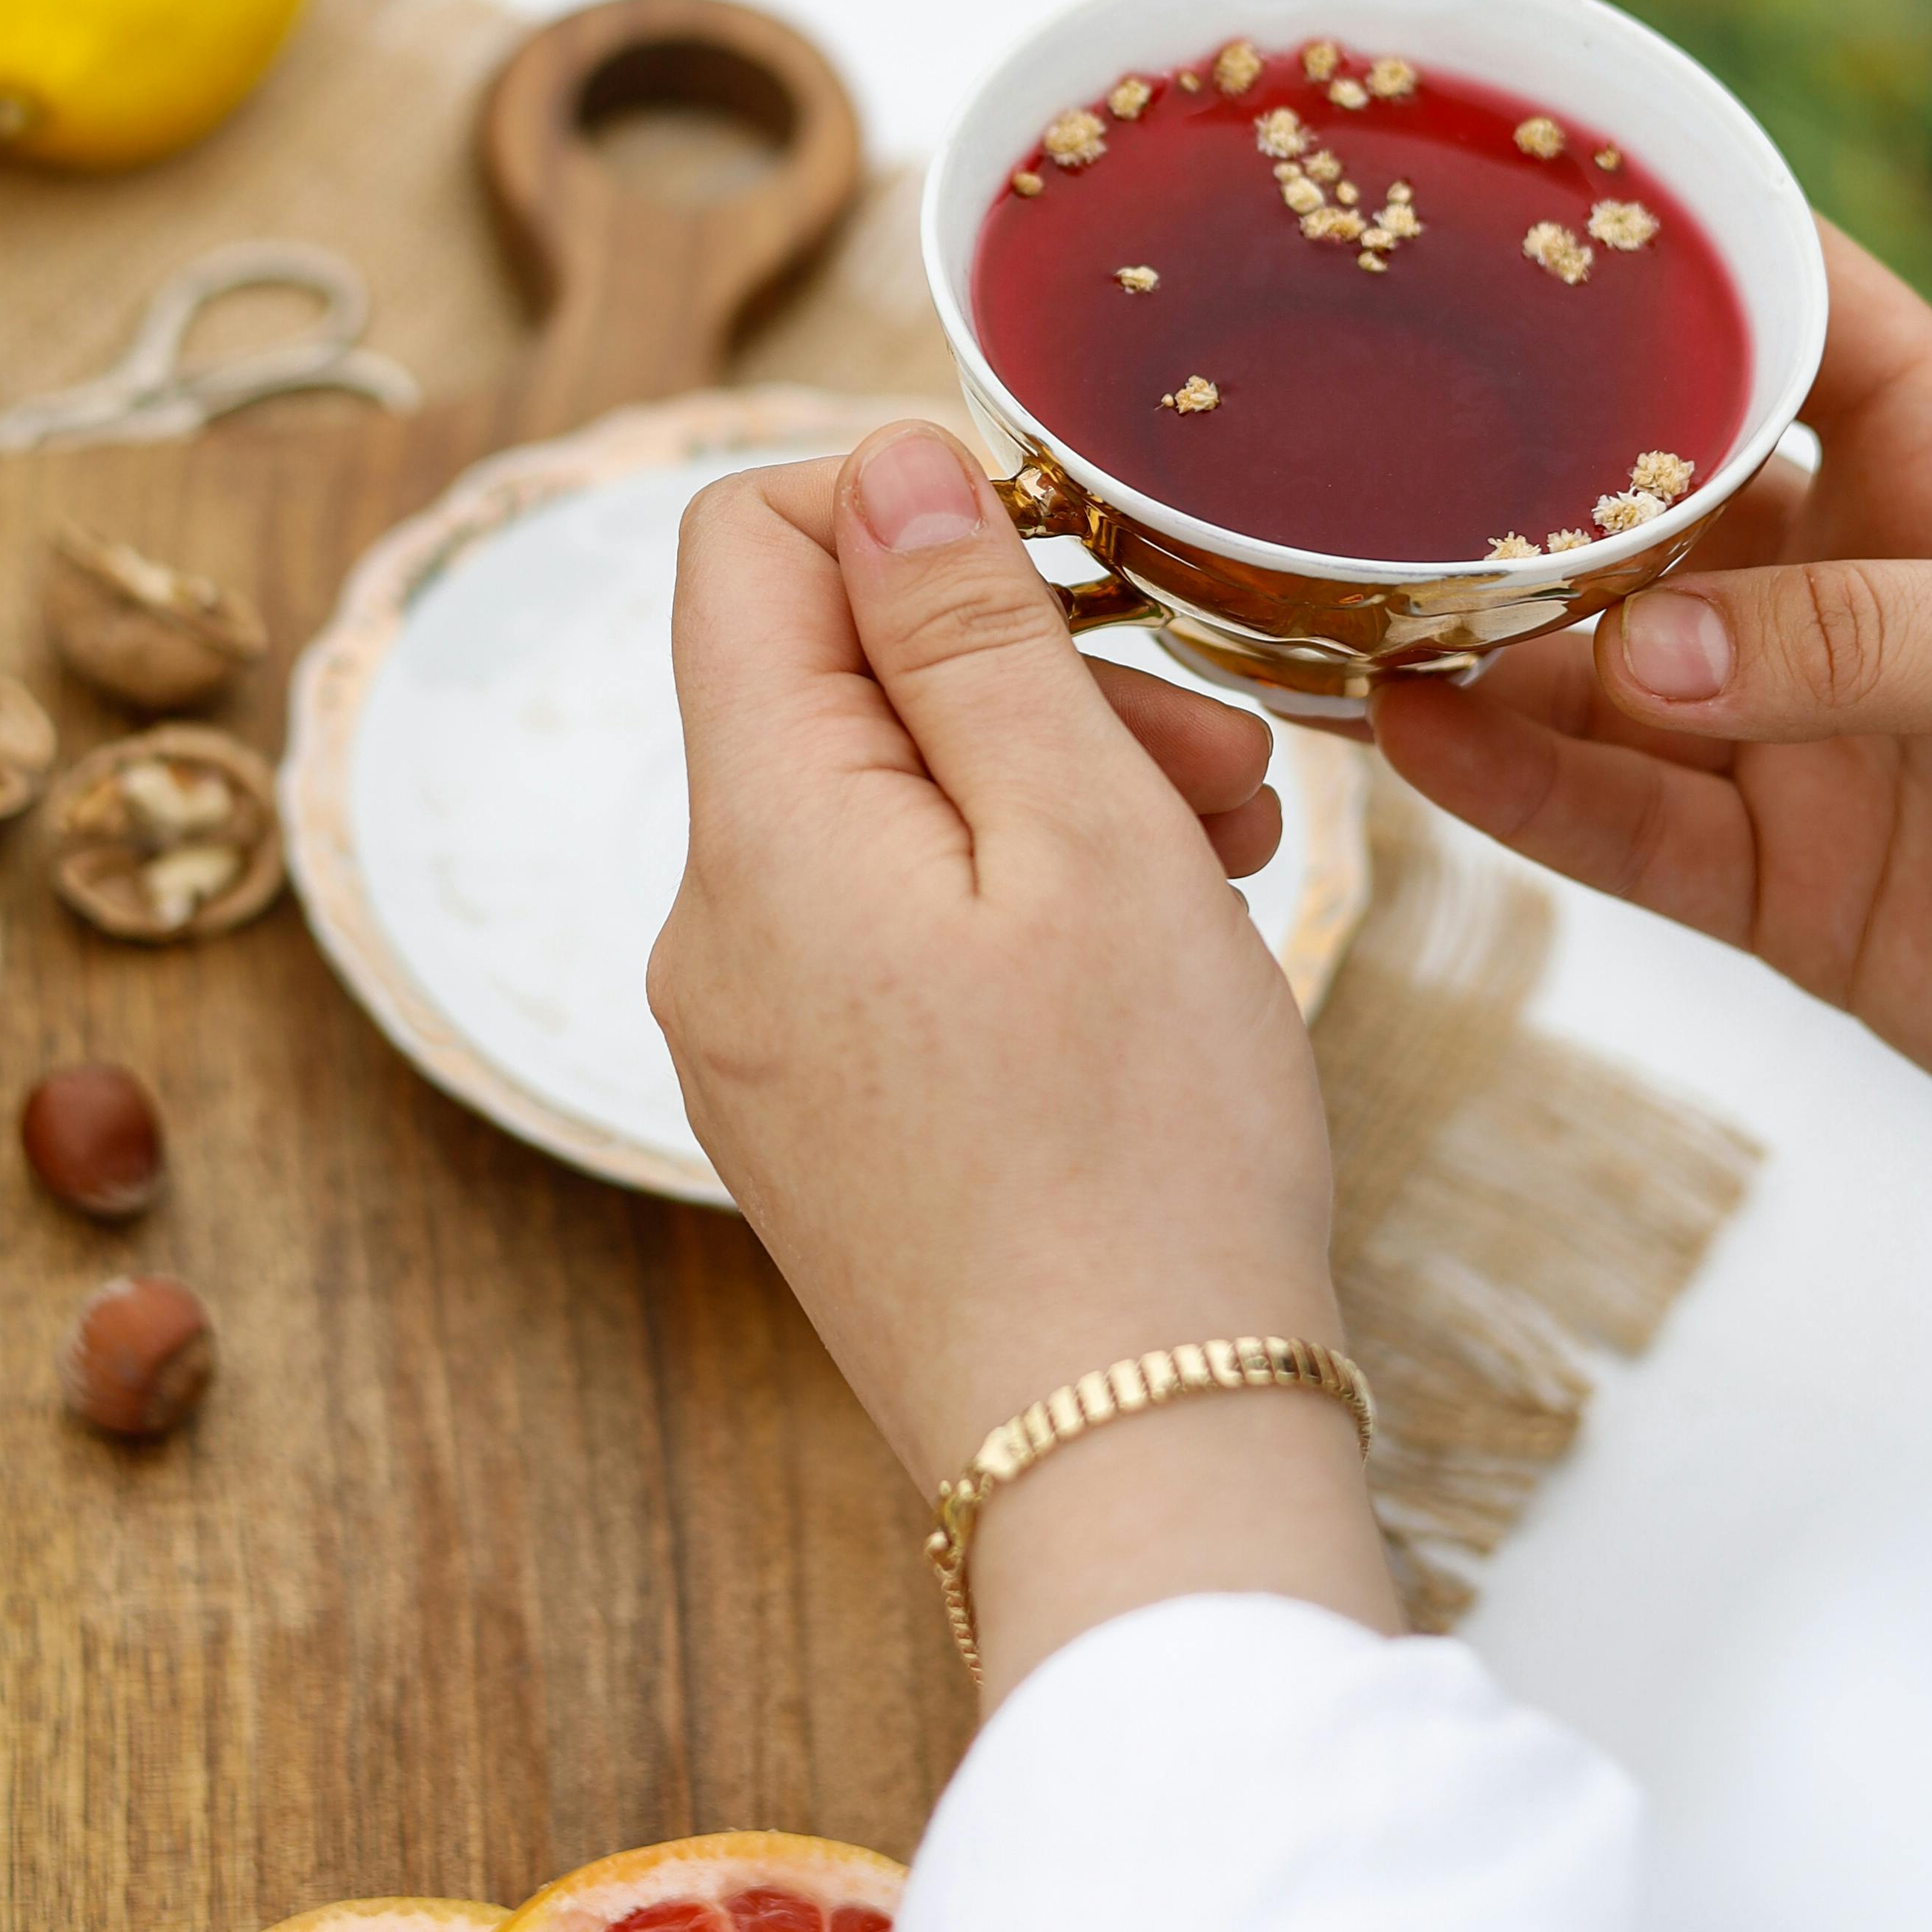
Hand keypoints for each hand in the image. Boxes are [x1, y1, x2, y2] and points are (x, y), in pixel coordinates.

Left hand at [652, 421, 1400, 1703]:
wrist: (1135, 1465)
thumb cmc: (1141, 1155)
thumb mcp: (1085, 835)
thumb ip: (967, 634)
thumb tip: (878, 466)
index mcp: (753, 839)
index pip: (739, 549)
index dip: (904, 512)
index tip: (1080, 569)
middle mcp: (709, 934)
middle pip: (829, 687)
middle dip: (1027, 672)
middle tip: (1222, 754)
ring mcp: (754, 1042)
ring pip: (884, 814)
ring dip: (1053, 788)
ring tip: (1222, 858)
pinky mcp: (818, 1122)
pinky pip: (893, 938)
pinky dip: (1023, 903)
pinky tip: (1156, 953)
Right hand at [1374, 222, 1931, 1107]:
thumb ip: (1875, 639)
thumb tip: (1650, 650)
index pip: (1789, 318)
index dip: (1666, 259)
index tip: (1509, 199)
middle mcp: (1863, 583)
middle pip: (1650, 501)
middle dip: (1519, 472)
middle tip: (1368, 442)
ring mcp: (1815, 738)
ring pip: (1602, 671)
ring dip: (1479, 639)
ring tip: (1342, 600)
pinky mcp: (1794, 893)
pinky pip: (1623, 829)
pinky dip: (1516, 790)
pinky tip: (1416, 735)